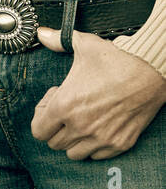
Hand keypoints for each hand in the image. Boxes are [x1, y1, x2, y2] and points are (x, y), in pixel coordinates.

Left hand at [31, 28, 165, 159]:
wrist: (150, 72)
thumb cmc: (115, 59)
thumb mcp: (82, 44)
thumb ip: (57, 40)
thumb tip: (41, 33)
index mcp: (64, 106)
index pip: (38, 131)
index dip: (41, 117)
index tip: (52, 102)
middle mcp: (81, 126)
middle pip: (54, 143)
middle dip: (55, 128)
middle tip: (66, 110)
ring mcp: (101, 138)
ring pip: (75, 154)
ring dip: (73, 140)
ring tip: (80, 119)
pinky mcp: (120, 143)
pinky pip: (98, 156)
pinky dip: (93, 146)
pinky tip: (97, 125)